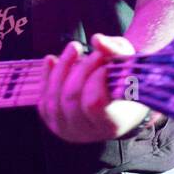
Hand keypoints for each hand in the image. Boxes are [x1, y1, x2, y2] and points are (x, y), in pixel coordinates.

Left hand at [38, 33, 153, 143]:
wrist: (119, 105)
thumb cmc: (128, 84)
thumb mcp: (130, 65)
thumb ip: (117, 52)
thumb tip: (97, 40)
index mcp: (111, 124)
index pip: (94, 103)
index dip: (97, 78)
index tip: (106, 64)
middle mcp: (87, 133)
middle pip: (71, 97)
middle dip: (81, 68)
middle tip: (94, 54)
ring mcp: (66, 130)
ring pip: (53, 98)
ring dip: (62, 67)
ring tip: (75, 48)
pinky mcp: (52, 122)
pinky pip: (43, 99)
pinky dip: (47, 76)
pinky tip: (53, 60)